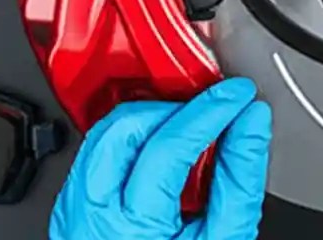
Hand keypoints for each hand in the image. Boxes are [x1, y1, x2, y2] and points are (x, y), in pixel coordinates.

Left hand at [50, 78, 271, 239]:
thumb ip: (239, 178)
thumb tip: (251, 124)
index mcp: (130, 230)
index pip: (168, 144)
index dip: (210, 110)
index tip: (238, 96)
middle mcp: (89, 217)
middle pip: (125, 127)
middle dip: (175, 106)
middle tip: (213, 107)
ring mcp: (73, 212)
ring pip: (106, 134)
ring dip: (152, 118)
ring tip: (193, 127)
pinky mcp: (71, 209)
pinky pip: (99, 155)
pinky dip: (135, 141)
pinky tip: (166, 151)